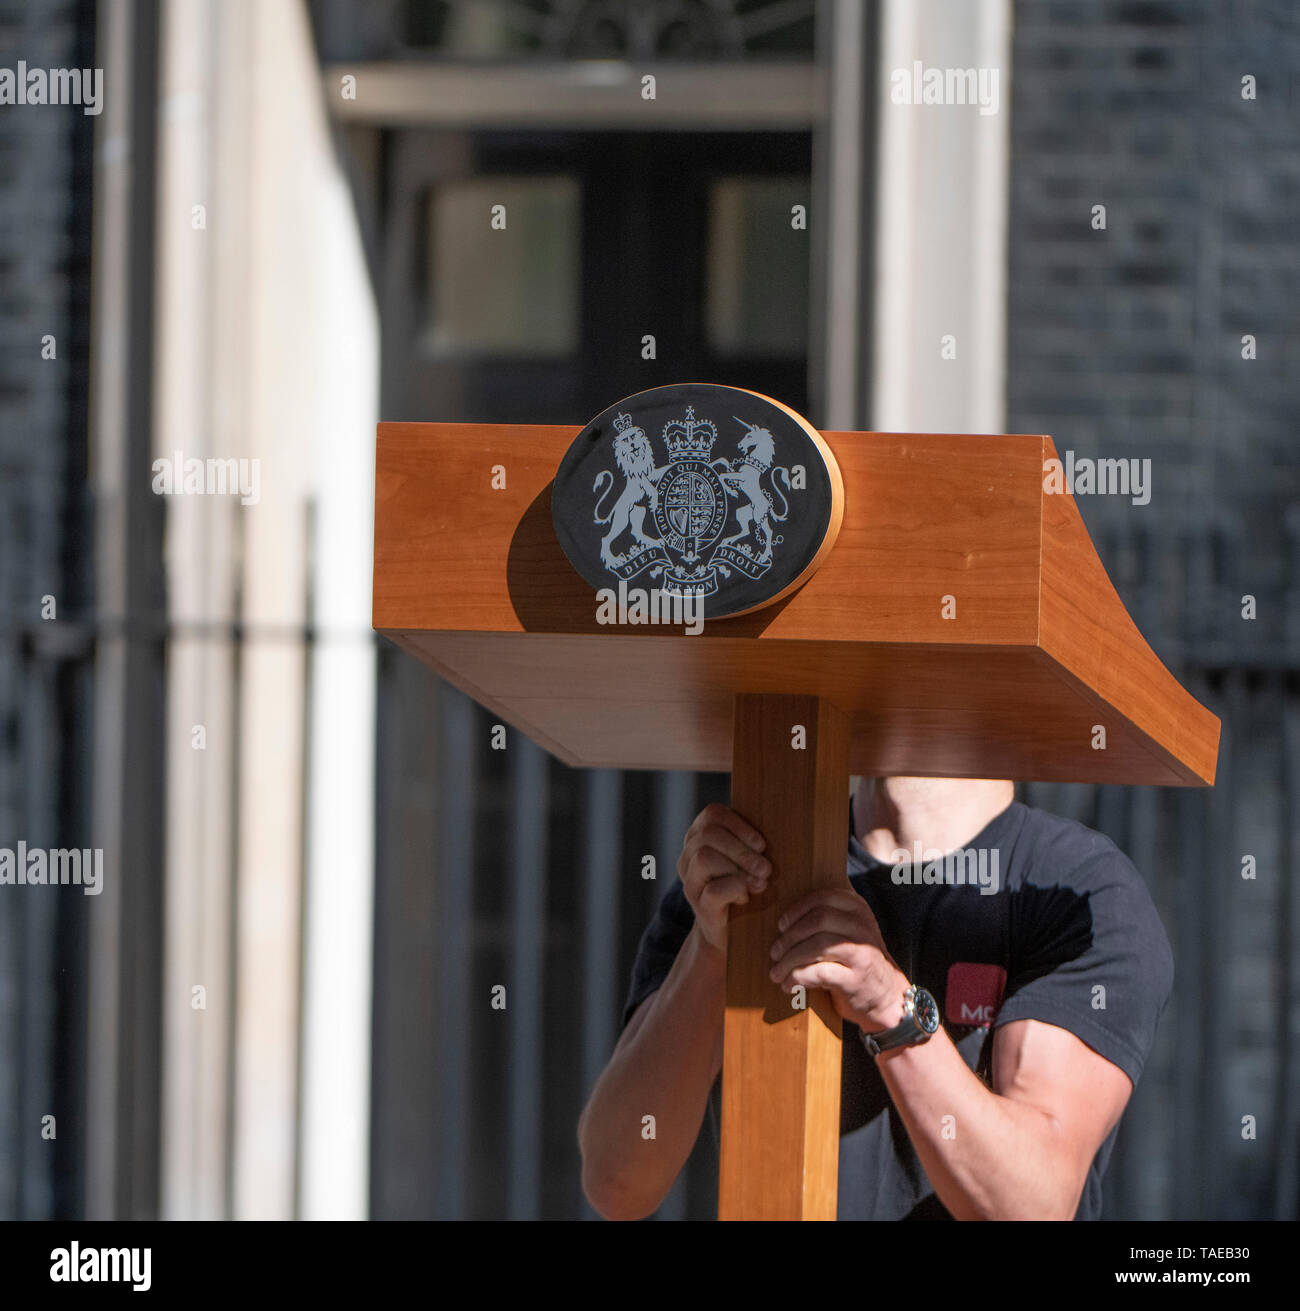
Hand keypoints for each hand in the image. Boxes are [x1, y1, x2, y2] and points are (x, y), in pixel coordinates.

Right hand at [677, 802, 770, 952]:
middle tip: (766, 867)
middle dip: (742, 848)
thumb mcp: (748, 859)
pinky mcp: (699, 905)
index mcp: (700, 838)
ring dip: (740, 866)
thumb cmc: (746, 887)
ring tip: (761, 881)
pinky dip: (737, 889)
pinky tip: (748, 896)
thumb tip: (780, 821)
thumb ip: (753, 841)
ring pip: (704, 857)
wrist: (732, 933)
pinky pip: (713, 889)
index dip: (738, 824)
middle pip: (709, 834)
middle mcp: (688, 857)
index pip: (712, 814)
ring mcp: (691, 882)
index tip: (761, 843)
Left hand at [767, 887, 909, 1031]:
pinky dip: (798, 978)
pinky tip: (788, 984)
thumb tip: (782, 925)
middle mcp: (863, 928)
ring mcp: (862, 953)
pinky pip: (820, 973)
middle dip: (789, 937)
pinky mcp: (856, 979)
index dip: (797, 910)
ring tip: (776, 972)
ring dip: (789, 960)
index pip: (823, 898)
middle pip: (817, 921)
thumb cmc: (857, 961)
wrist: (886, 996)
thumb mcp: (849, 931)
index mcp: (858, 909)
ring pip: (817, 946)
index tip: (781, 926)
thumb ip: (826, 919)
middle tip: (775, 952)